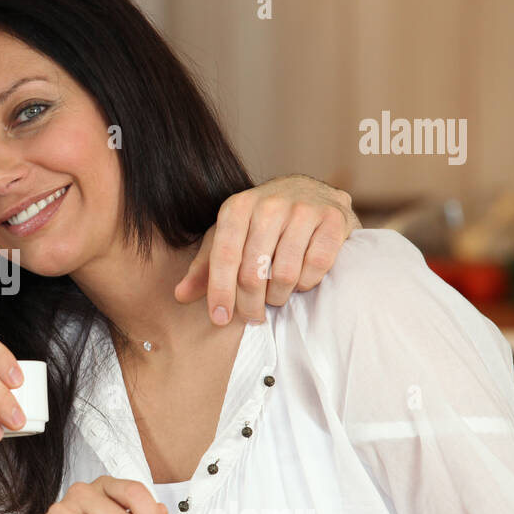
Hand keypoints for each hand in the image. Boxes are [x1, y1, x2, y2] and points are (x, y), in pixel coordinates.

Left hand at [175, 174, 358, 324]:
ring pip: (285, 275)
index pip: (224, 256)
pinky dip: (307, 283)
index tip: (219, 319)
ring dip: (280, 296)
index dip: (220, 292)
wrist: (312, 194)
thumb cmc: (263, 224)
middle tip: (253, 316)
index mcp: (237, 206)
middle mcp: (269, 203)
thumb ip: (205, 267)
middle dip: (250, 304)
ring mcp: (303, 209)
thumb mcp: (229, 238)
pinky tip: (301, 279)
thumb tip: (180, 296)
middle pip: (253, 272)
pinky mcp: (333, 219)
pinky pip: (315, 268)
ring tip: (277, 295)